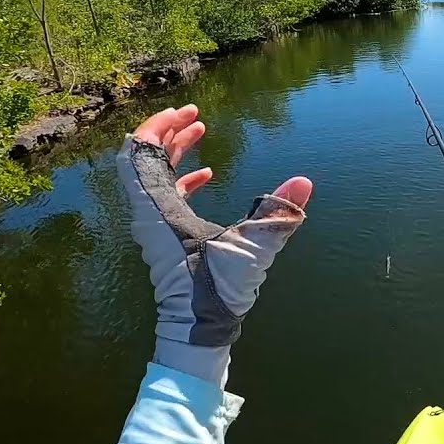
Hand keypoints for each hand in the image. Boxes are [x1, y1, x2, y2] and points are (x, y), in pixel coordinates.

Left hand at [118, 104, 312, 384]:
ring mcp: (154, 227)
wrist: (197, 332)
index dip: (158, 126)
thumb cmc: (215, 292)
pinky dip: (181, 178)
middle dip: (166, 131)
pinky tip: (207, 173)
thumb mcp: (250, 249)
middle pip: (142, 158)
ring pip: (152, 175)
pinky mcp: (166, 239)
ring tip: (200, 130)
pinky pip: (164, 196)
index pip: (139, 153)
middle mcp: (148, 214)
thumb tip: (304, 182)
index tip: (186, 112)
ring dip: (172, 150)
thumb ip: (276, 213)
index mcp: (156, 209)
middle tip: (194, 114)